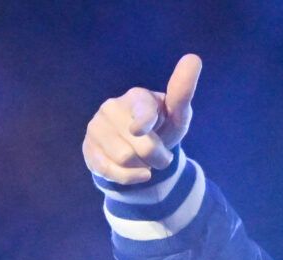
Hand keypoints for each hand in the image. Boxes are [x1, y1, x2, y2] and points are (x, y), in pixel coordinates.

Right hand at [83, 54, 201, 183]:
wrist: (139, 151)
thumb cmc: (161, 129)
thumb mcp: (177, 116)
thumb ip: (183, 92)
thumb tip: (194, 57)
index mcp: (136, 96)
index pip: (142, 108)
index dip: (144, 121)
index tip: (140, 129)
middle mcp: (112, 107)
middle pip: (143, 146)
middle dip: (160, 157)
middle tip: (160, 153)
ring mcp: (97, 127)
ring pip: (126, 159)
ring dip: (143, 166)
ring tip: (143, 158)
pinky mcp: (89, 148)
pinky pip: (110, 171)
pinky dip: (129, 178)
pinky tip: (134, 171)